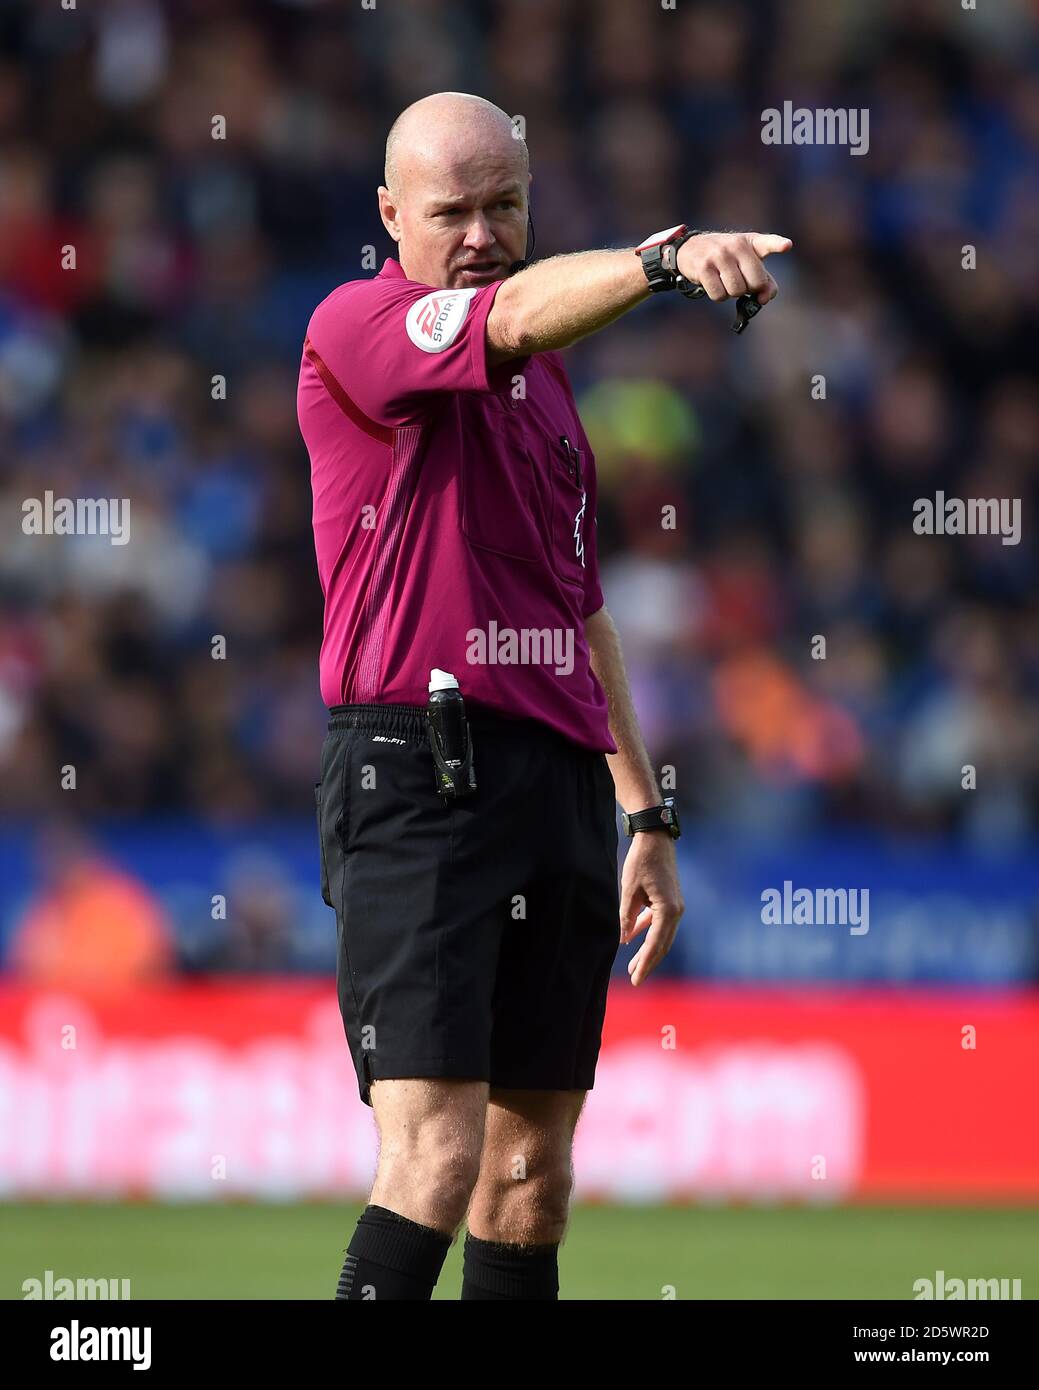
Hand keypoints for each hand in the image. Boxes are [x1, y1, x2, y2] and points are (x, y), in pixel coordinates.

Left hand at [619, 830, 684, 986]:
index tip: (636, 979)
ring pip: (662, 935)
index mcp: (668, 910)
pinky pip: (659, 922)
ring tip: (633, 965)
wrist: (656, 838)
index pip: (656, 944)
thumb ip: (627, 917)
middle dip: (648, 962)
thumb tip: (624, 939)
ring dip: (648, 949)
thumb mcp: (628, 890)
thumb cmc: (641, 861)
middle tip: (634, 978)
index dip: (645, 963)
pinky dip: (647, 931)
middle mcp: (676, 911)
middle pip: (662, 944)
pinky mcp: (670, 901)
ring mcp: (676, 906)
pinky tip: (632, 939)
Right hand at [675, 231, 791, 304]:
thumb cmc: (726, 259)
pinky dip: (718, 296)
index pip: (767, 243)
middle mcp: (736, 246)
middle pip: (755, 282)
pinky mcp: (704, 267)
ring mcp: (719, 255)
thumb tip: (764, 299)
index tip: (786, 246)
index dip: (777, 245)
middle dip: (749, 289)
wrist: (691, 249)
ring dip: (732, 293)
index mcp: (751, 242)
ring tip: (725, 281)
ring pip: (736, 291)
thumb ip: (764, 280)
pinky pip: (719, 295)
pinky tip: (714, 284)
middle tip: (740, 281)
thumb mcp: (746, 262)